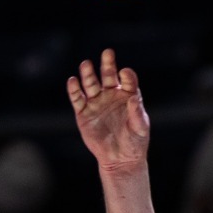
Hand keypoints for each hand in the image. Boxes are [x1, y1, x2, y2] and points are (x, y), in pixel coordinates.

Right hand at [68, 50, 149, 173]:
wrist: (120, 159)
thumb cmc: (135, 142)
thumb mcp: (140, 127)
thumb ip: (136, 112)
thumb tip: (132, 97)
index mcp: (128, 95)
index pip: (128, 80)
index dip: (127, 75)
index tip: (125, 73)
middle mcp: (111, 95)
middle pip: (108, 75)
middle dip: (107, 64)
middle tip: (108, 52)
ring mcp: (96, 103)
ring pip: (91, 84)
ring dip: (88, 74)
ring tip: (86, 64)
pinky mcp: (83, 113)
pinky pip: (77, 99)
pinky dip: (74, 90)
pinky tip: (72, 81)